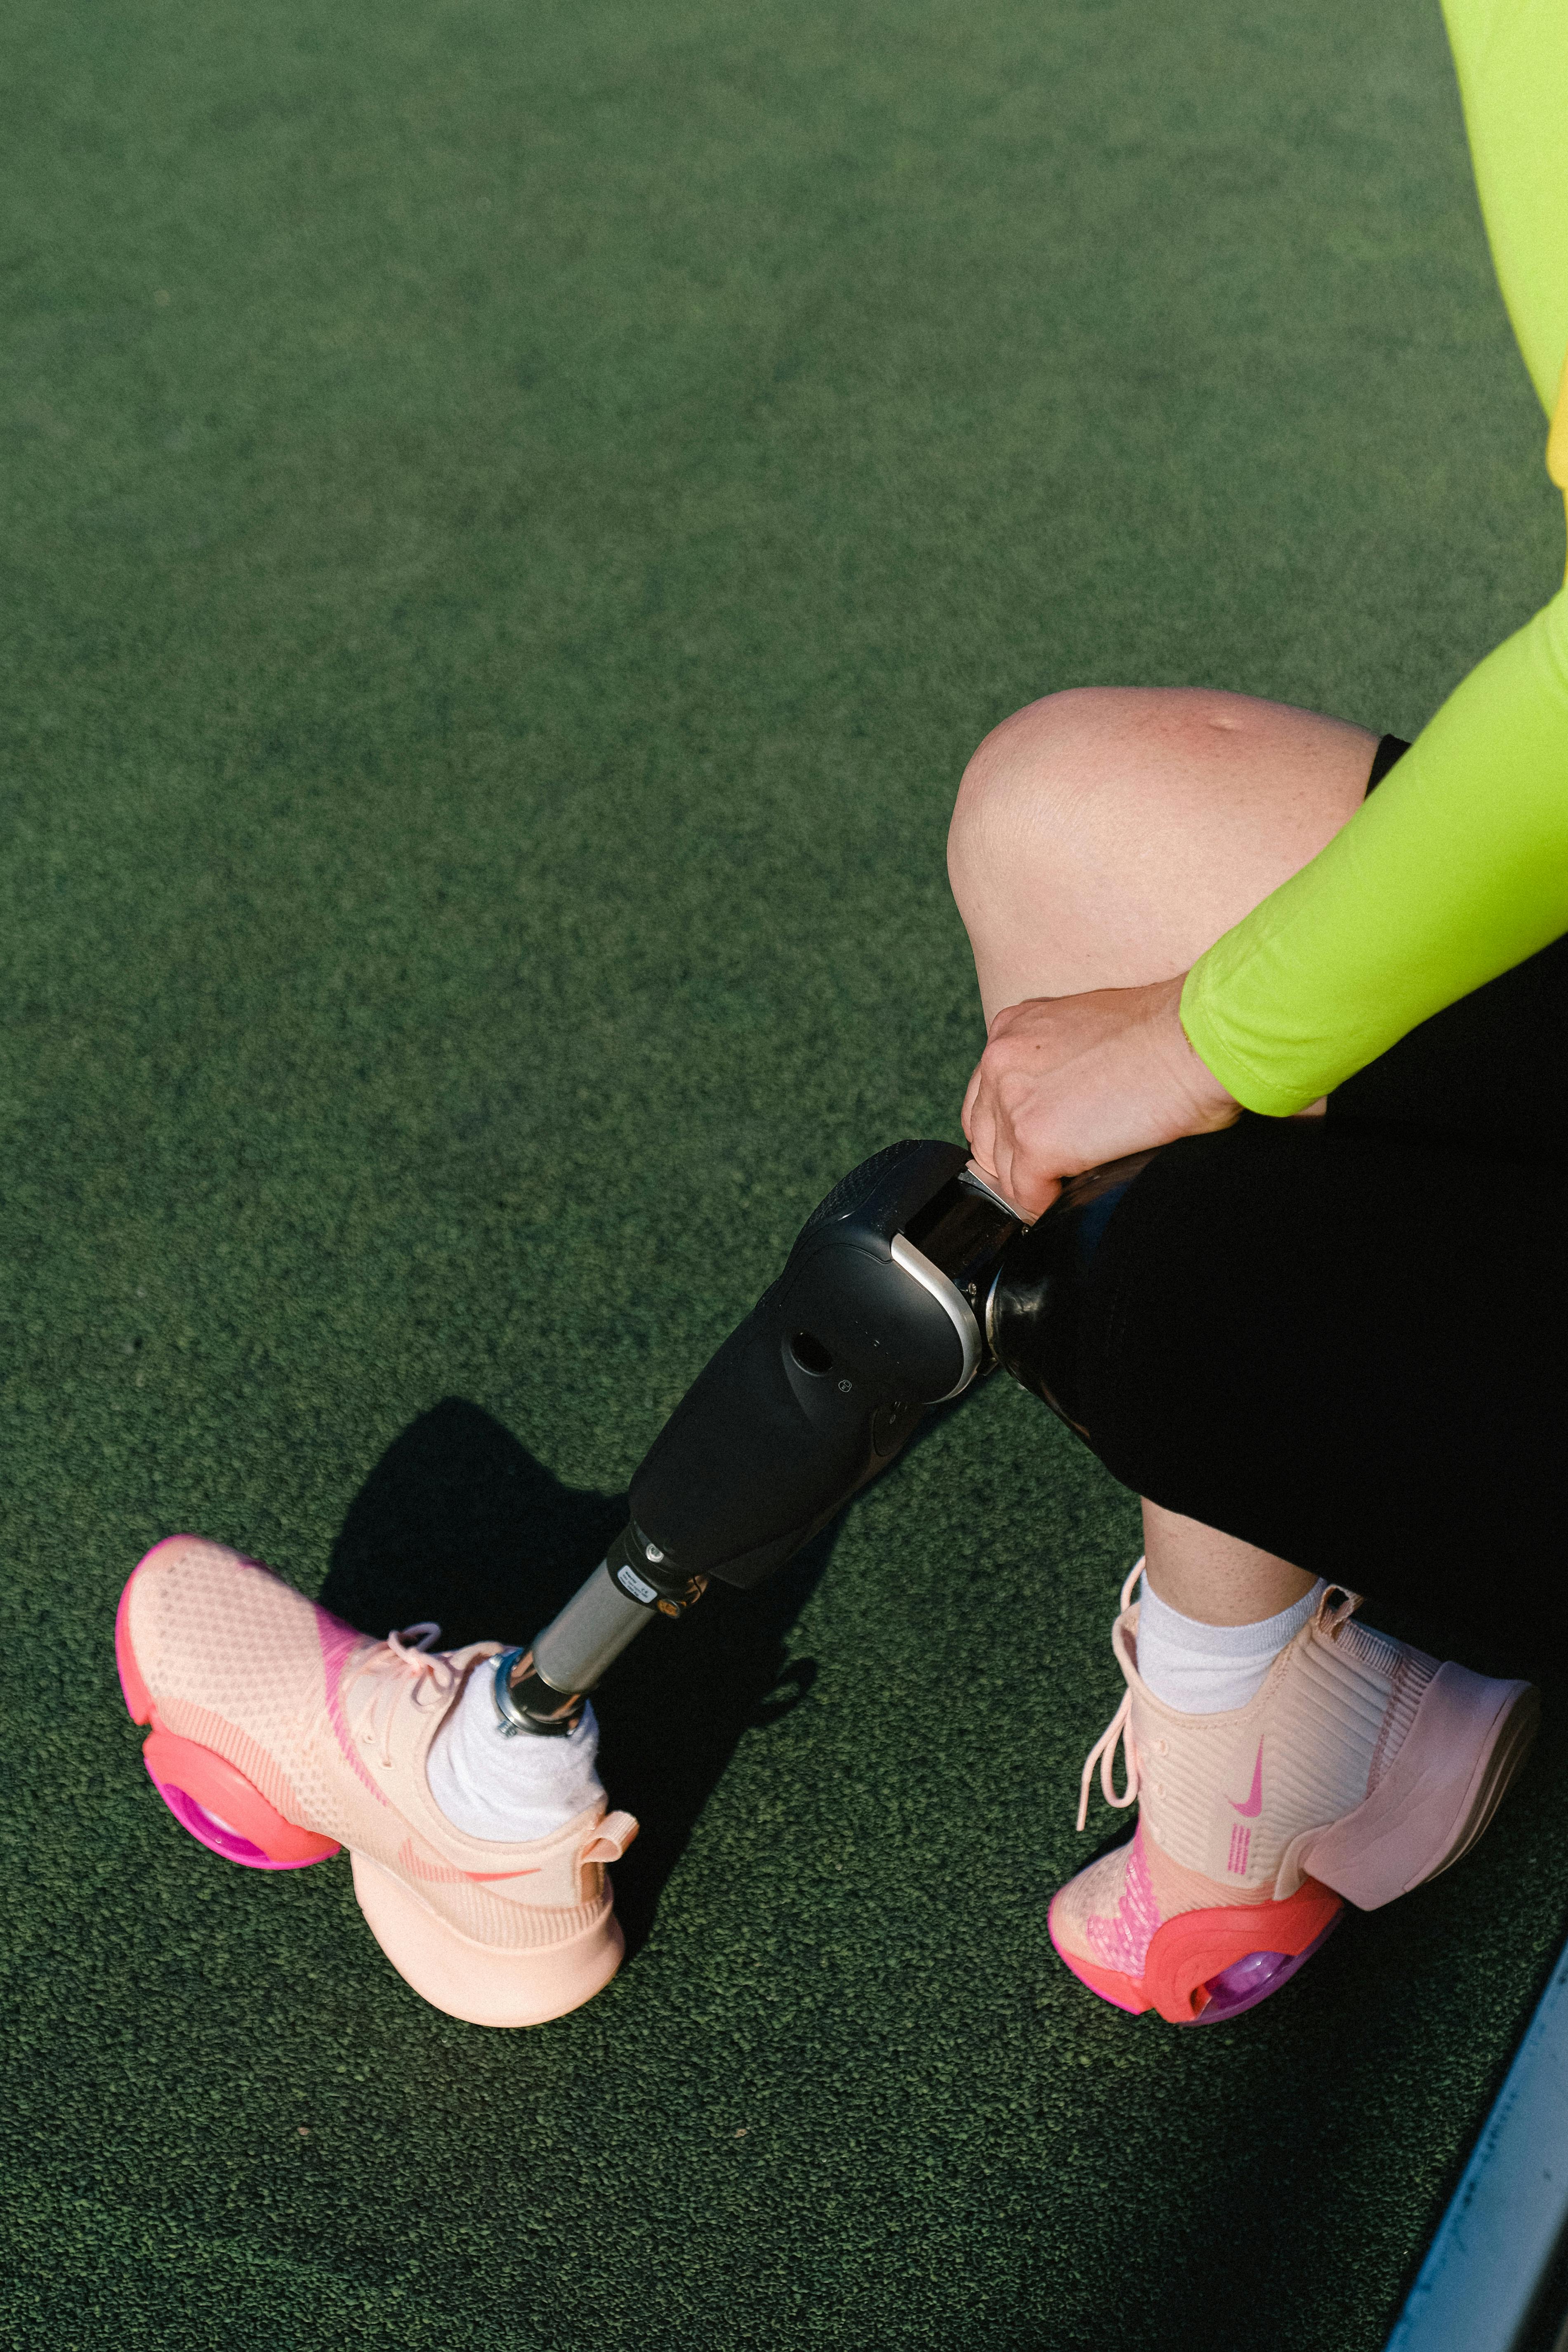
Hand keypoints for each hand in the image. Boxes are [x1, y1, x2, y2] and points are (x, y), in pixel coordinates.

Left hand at [960, 973, 1238, 1219]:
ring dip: (1032, 1184)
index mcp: (1015, 1029)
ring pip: (1003, 1169)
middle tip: (1049, 1177)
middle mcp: (1002, 1059)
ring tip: (1066, 1187)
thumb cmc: (1170, 1032)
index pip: (988, 1097)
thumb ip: (1061, 1064)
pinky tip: (1072, 1199)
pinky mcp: (1036, 1142)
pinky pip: (1026, 1194)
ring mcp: (1014, 1102)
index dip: (1009, 1131)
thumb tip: (1064, 1105)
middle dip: (1013, 1161)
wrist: (1196, 1039)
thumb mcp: (1092, 1032)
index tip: (1034, 1148)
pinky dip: (1045, 1205)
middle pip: (986, 1135)